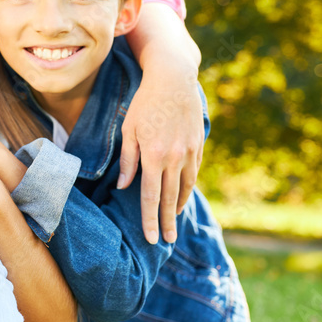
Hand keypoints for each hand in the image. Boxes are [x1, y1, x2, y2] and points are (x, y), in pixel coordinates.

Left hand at [117, 72, 203, 243]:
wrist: (173, 80)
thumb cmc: (144, 104)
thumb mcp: (129, 130)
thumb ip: (128, 160)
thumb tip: (123, 186)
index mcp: (153, 156)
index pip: (151, 197)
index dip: (150, 219)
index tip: (150, 238)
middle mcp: (174, 158)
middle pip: (170, 198)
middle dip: (167, 222)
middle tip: (166, 242)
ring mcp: (189, 152)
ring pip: (184, 188)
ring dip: (178, 208)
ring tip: (173, 223)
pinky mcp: (198, 145)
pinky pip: (193, 173)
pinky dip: (187, 188)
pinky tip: (181, 197)